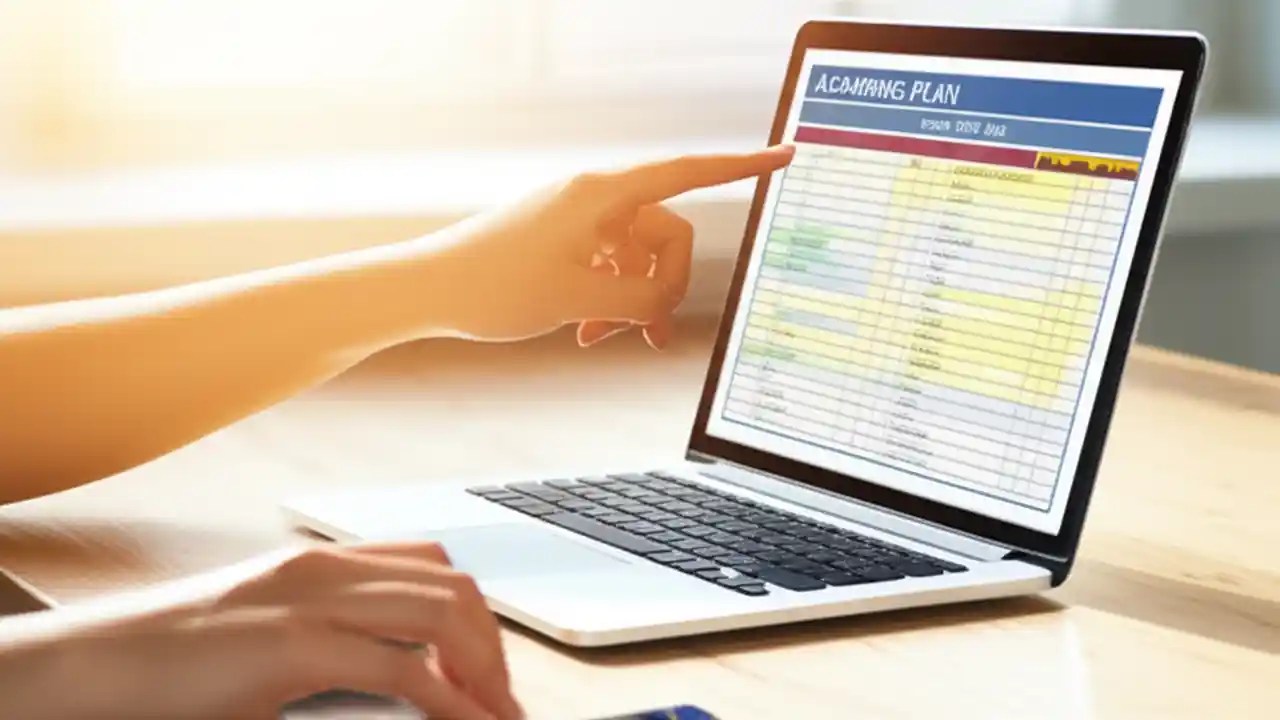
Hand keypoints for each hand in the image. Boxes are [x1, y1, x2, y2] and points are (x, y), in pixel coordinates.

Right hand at [0, 543, 518, 719]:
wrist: (94, 666)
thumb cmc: (174, 659)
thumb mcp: (267, 631)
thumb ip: (333, 636)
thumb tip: (397, 669)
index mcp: (321, 561)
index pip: (432, 563)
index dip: (476, 613)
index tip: (488, 667)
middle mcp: (325, 568)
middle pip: (453, 585)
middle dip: (494, 645)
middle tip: (503, 701)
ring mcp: (311, 601)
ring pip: (444, 614)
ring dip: (484, 669)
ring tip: (495, 715)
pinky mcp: (293, 647)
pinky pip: (404, 670)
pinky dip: (451, 702)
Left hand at [425, 145, 793, 347]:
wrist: (427, 290)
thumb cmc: (493, 286)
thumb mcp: (582, 300)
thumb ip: (642, 300)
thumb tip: (668, 303)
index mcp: (603, 195)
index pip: (689, 174)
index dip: (742, 168)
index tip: (783, 157)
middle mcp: (594, 198)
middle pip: (666, 235)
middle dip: (665, 286)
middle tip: (648, 334)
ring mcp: (578, 218)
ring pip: (638, 257)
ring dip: (633, 300)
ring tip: (606, 337)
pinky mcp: (563, 239)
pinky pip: (609, 265)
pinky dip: (607, 298)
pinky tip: (587, 330)